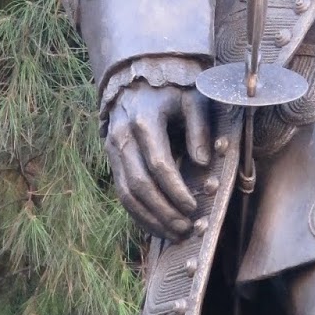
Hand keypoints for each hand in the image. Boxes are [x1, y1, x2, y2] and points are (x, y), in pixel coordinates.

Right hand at [105, 82, 211, 239]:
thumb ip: (199, 128)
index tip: (193, 207)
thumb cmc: (172, 91)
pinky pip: (121, 192)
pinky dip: (137, 213)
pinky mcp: (111, 159)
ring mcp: (113, 149)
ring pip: (126, 194)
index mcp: (144, 120)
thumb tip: (202, 162)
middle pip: (140, 184)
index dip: (175, 190)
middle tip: (185, 228)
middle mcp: (123, 137)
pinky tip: (155, 225)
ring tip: (173, 233)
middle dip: (163, 211)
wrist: (138, 80)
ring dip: (149, 218)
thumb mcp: (192, 100)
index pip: (159, 164)